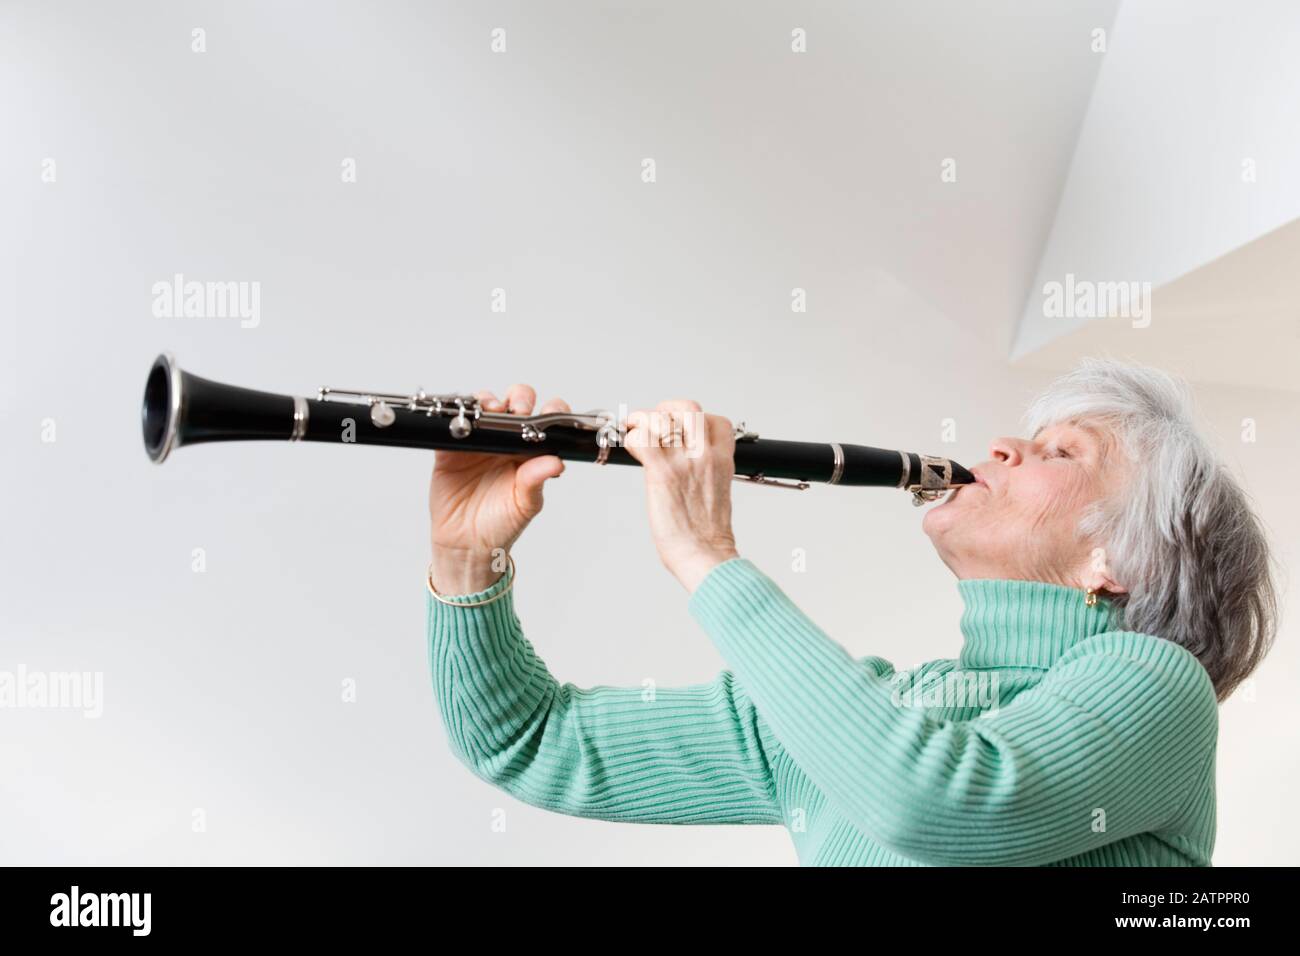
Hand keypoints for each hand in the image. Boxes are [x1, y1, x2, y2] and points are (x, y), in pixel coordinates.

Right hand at [429, 384, 568, 593]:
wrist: (466, 544)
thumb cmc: (501, 525)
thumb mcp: (524, 505)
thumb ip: (536, 481)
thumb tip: (556, 462)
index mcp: (529, 452)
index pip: (545, 422)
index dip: (549, 412)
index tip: (550, 414)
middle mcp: (506, 441)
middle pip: (516, 404)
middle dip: (519, 398)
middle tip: (518, 410)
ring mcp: (479, 442)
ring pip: (484, 407)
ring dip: (488, 400)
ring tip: (492, 410)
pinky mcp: (450, 448)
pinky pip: (452, 423)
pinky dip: (455, 415)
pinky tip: (462, 419)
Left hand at [623, 400, 739, 591]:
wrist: (705, 556)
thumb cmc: (707, 536)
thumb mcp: (717, 494)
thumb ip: (705, 474)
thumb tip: (687, 469)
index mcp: (723, 461)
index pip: (716, 420)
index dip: (695, 419)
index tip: (679, 429)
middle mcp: (705, 455)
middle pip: (687, 408)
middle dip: (665, 411)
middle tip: (652, 424)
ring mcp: (684, 462)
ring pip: (661, 418)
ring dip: (643, 422)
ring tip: (636, 434)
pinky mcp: (662, 472)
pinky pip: (642, 439)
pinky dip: (631, 438)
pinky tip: (630, 449)